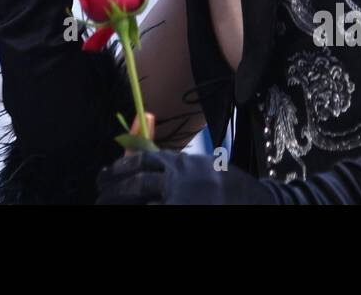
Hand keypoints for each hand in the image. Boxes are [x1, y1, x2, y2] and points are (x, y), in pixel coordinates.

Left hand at [97, 150, 278, 203]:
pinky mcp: (181, 213)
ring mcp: (181, 202)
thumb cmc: (229, 187)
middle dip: (114, 188)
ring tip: (105, 204)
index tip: (107, 173)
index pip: (143, 161)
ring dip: (121, 202)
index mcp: (183, 165)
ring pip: (141, 201)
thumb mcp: (202, 168)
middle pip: (136, 183)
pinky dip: (141, 210)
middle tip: (101, 192)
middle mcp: (180, 182)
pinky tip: (132, 212)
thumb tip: (145, 148)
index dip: (120, 167)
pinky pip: (153, 212)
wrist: (259, 203)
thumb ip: (174, 164)